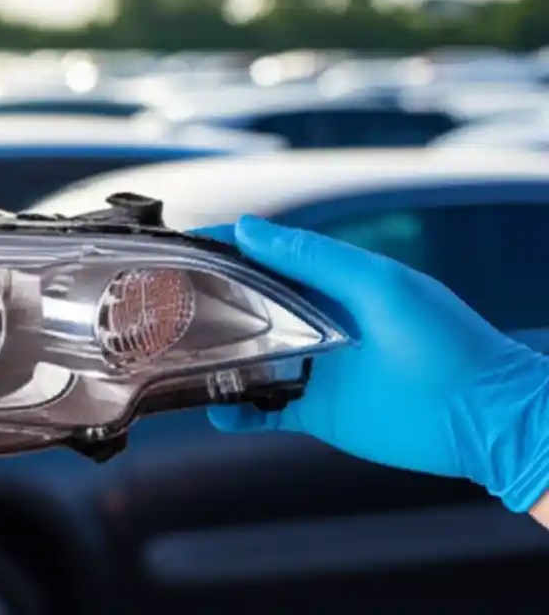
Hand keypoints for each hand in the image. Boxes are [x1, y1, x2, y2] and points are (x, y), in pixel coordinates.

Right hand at [208, 216, 548, 511]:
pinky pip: (263, 410)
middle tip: (161, 307)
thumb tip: (248, 228)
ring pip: (246, 360)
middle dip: (205, 307)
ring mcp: (315, 369)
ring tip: (179, 361)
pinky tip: (216, 411)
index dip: (221, 253)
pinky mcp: (317, 412)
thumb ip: (313, 257)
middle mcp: (316, 324)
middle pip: (246, 310)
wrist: (486, 418)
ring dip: (213, 361)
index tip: (178, 249)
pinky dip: (236, 412)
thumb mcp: (379, 284)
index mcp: (329, 284)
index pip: (262, 260)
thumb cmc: (445, 341)